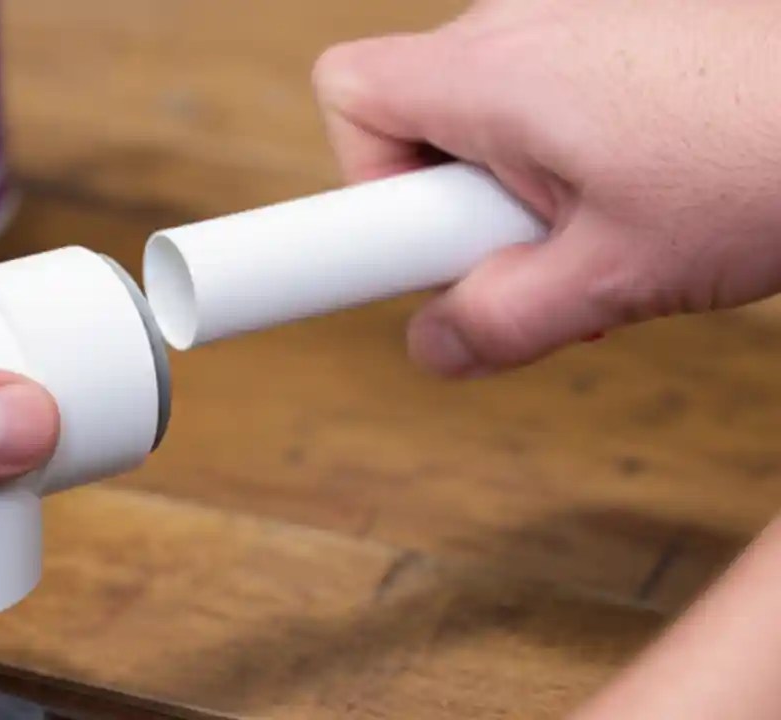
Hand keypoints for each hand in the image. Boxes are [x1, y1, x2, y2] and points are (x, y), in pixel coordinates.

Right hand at [313, 0, 780, 377]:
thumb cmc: (765, 159)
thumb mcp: (618, 275)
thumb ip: (503, 321)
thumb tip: (436, 346)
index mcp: (496, 74)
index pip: (347, 92)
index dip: (358, 183)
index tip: (402, 247)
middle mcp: (521, 19)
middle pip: (412, 108)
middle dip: (451, 199)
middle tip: (531, 251)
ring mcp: (573, 10)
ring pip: (484, 104)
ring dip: (516, 178)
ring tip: (605, 223)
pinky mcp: (618, 19)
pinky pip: (545, 81)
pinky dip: (565, 143)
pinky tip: (639, 186)